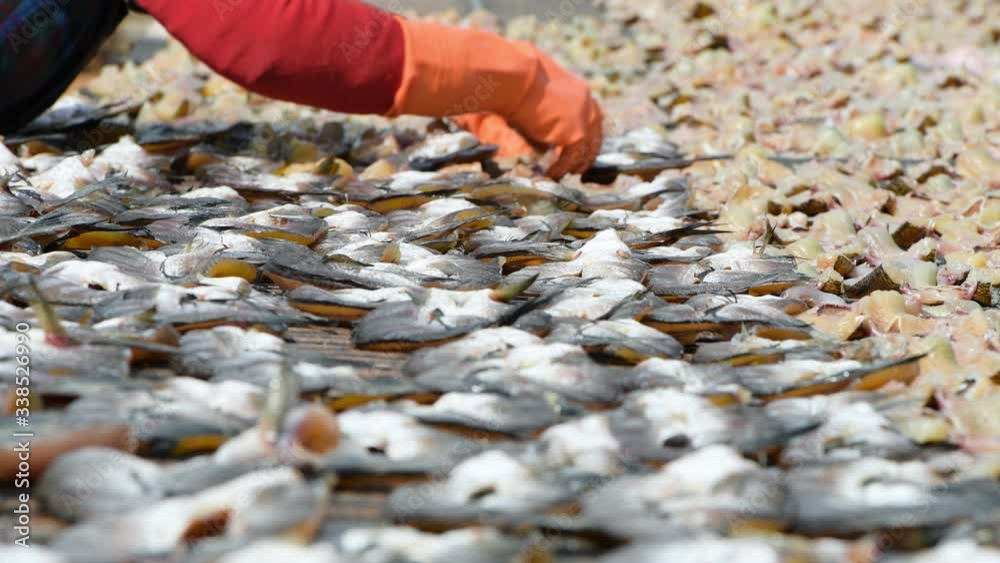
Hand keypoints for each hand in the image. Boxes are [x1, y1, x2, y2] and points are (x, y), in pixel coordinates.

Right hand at [388, 18, 603, 178]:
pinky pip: (571, 158)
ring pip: (586, 148)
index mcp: (574, 87)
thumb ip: (526, 103)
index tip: (577, 145)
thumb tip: (516, 114)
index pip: (588, 113)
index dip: (583, 130)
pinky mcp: (576, 133)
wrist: (510, 75)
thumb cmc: (507, 77)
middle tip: (578, 167)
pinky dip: (561, 169)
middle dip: (587, 150)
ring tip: (562, 176)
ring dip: (574, 163)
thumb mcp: (520, 89)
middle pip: (596, 131)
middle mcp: (584, 101)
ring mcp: (584, 117)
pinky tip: (550, 176)